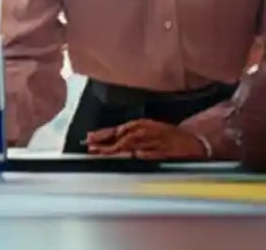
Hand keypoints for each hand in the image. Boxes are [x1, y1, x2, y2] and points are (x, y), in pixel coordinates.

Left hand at [86, 119, 208, 159]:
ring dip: (113, 152)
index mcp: (140, 125)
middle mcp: (145, 133)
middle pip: (119, 139)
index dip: (101, 135)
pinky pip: (144, 156)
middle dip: (104, 144)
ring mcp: (153, 143)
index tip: (89, 138)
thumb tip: (106, 138)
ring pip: (129, 148)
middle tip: (90, 148)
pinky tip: (123, 159)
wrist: (194, 142)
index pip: (115, 130)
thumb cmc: (168, 136)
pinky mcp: (161, 154)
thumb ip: (127, 133)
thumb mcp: (147, 128)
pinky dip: (132, 157)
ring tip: (99, 155)